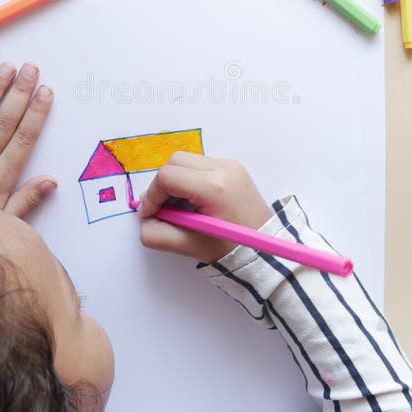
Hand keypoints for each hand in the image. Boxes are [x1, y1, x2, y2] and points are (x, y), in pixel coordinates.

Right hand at [138, 152, 271, 262]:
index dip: (152, 196)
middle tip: (163, 211)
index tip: (150, 215)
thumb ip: (158, 234)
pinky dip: (189, 180)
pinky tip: (193, 203)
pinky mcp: (233, 167)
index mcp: (215, 187)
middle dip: (162, 185)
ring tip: (180, 209)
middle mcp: (224, 168)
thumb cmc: (231, 250)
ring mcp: (231, 165)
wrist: (268, 249)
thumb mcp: (190, 246)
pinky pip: (200, 166)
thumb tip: (143, 219)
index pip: (167, 177)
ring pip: (186, 162)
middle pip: (175, 162)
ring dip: (175, 182)